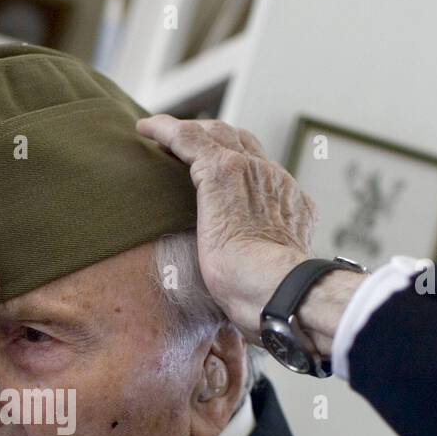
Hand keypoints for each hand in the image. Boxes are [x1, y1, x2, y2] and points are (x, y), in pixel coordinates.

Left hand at [135, 115, 328, 343]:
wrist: (280, 292)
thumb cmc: (273, 305)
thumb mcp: (267, 284)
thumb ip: (255, 280)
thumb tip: (242, 306)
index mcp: (291, 210)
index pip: (266, 179)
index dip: (242, 172)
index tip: (222, 177)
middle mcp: (275, 183)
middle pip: (244, 145)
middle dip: (215, 140)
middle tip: (185, 146)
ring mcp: (251, 173)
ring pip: (217, 135)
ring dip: (188, 132)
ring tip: (160, 134)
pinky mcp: (222, 172)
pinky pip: (189, 138)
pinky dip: (166, 130)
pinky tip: (145, 130)